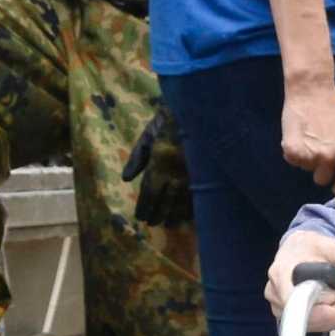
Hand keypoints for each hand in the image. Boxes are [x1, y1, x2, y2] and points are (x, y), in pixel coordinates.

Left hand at [121, 102, 194, 227]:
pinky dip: (192, 209)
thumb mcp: (148, 136)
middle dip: (158, 215)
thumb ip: (136, 157)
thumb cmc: (169, 122)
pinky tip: (188, 215)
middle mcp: (176, 174)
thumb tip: (127, 179)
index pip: (149, 194)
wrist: (198, 112)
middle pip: (165, 203)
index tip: (141, 216)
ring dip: (174, 216)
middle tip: (153, 223)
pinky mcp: (207, 177)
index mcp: (159, 164)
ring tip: (169, 223)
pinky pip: (199, 198)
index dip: (144, 208)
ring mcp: (193, 177)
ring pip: (182, 204)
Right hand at [266, 230, 334, 332]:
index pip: (298, 303)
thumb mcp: (330, 244)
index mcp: (281, 272)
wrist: (296, 250)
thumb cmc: (309, 247)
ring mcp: (279, 307)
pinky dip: (330, 318)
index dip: (327, 307)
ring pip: (314, 325)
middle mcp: (275, 293)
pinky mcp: (287, 316)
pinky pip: (313, 326)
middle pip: (311, 317)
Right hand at [280, 76, 334, 186]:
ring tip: (307, 138)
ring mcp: (311, 155)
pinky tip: (296, 136)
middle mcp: (331, 158)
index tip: (333, 183)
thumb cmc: (332, 107)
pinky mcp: (293, 150)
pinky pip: (291, 160)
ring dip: (305, 158)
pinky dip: (291, 152)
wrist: (312, 90)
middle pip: (321, 180)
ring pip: (305, 168)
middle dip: (318, 170)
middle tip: (316, 153)